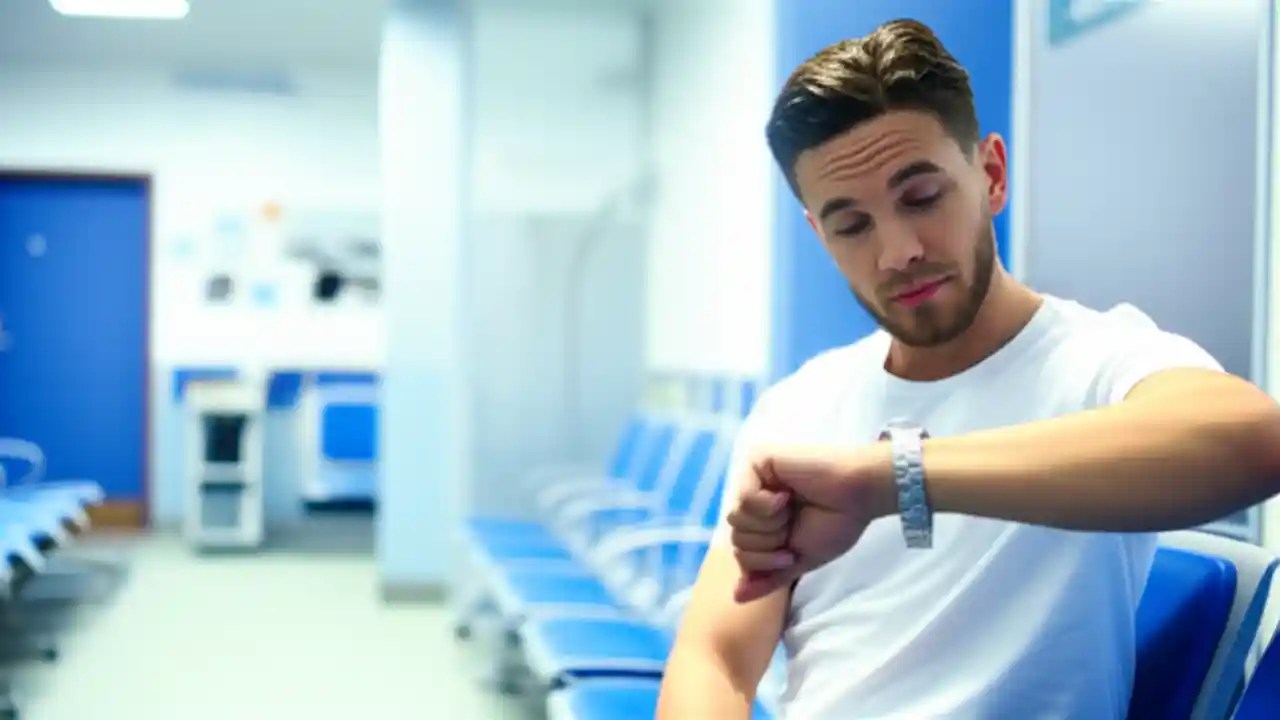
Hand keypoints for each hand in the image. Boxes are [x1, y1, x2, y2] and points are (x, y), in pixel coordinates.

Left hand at [727, 443, 895, 602]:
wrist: (859, 495)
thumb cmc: (836, 523)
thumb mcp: (798, 560)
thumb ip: (768, 578)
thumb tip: (736, 597)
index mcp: (763, 522)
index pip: (741, 554)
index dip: (764, 562)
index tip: (791, 554)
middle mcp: (753, 499)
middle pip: (736, 538)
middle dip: (768, 544)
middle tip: (793, 527)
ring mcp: (753, 479)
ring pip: (735, 520)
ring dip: (770, 525)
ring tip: (791, 509)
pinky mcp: (756, 461)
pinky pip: (743, 498)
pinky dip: (767, 505)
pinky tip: (786, 494)